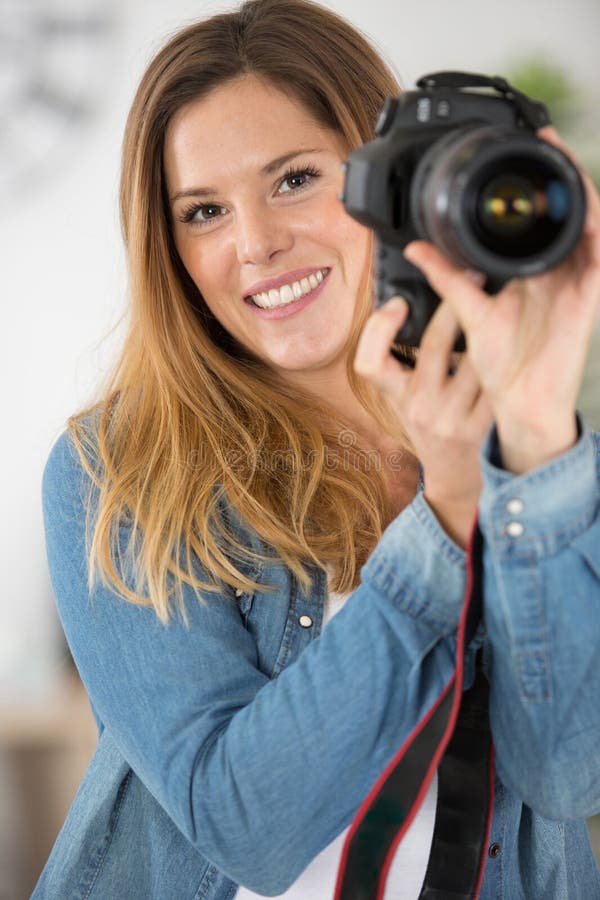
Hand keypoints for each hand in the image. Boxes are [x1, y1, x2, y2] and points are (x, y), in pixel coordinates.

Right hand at [354, 295, 493, 547]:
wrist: (455, 476)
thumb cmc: (429, 426)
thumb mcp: (404, 399)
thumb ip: (403, 363)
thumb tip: (412, 304)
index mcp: (394, 397)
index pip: (369, 363)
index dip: (379, 328)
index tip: (398, 303)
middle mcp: (417, 407)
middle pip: (432, 344)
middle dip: (452, 303)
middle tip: (470, 276)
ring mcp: (449, 418)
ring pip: (473, 358)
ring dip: (487, 327)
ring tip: (499, 303)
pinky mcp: (480, 426)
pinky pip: (494, 380)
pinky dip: (503, 359)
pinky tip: (511, 343)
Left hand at [403, 127, 599, 473]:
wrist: (519, 404)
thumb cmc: (501, 364)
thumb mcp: (469, 311)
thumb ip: (447, 278)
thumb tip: (417, 249)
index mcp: (531, 270)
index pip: (537, 216)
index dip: (533, 181)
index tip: (518, 147)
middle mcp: (557, 269)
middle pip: (566, 209)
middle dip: (560, 168)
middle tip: (545, 132)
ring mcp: (576, 280)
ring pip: (588, 222)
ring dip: (578, 186)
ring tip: (562, 153)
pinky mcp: (589, 296)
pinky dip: (595, 226)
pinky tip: (586, 204)